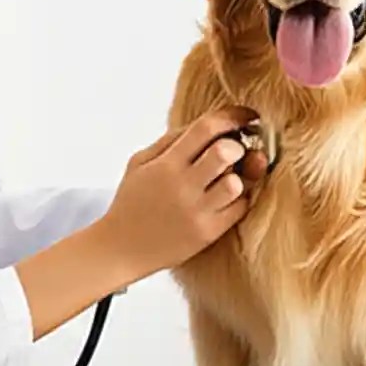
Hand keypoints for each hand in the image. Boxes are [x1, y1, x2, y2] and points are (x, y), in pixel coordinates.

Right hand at [96, 106, 260, 280]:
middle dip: (238, 145)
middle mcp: (182, 186)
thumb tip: (206, 125)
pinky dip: (238, 199)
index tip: (244, 116)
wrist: (121, 248)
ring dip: (238, 176)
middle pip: (226, 152)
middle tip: (235, 150)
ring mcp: (197, 211)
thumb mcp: (140, 163)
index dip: (231, 116)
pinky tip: (225, 197)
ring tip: (226, 178)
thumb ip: (170, 140)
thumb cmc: (131, 202)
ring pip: (236, 183)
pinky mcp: (208, 233)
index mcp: (166, 164)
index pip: (205, 128)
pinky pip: (239, 208)